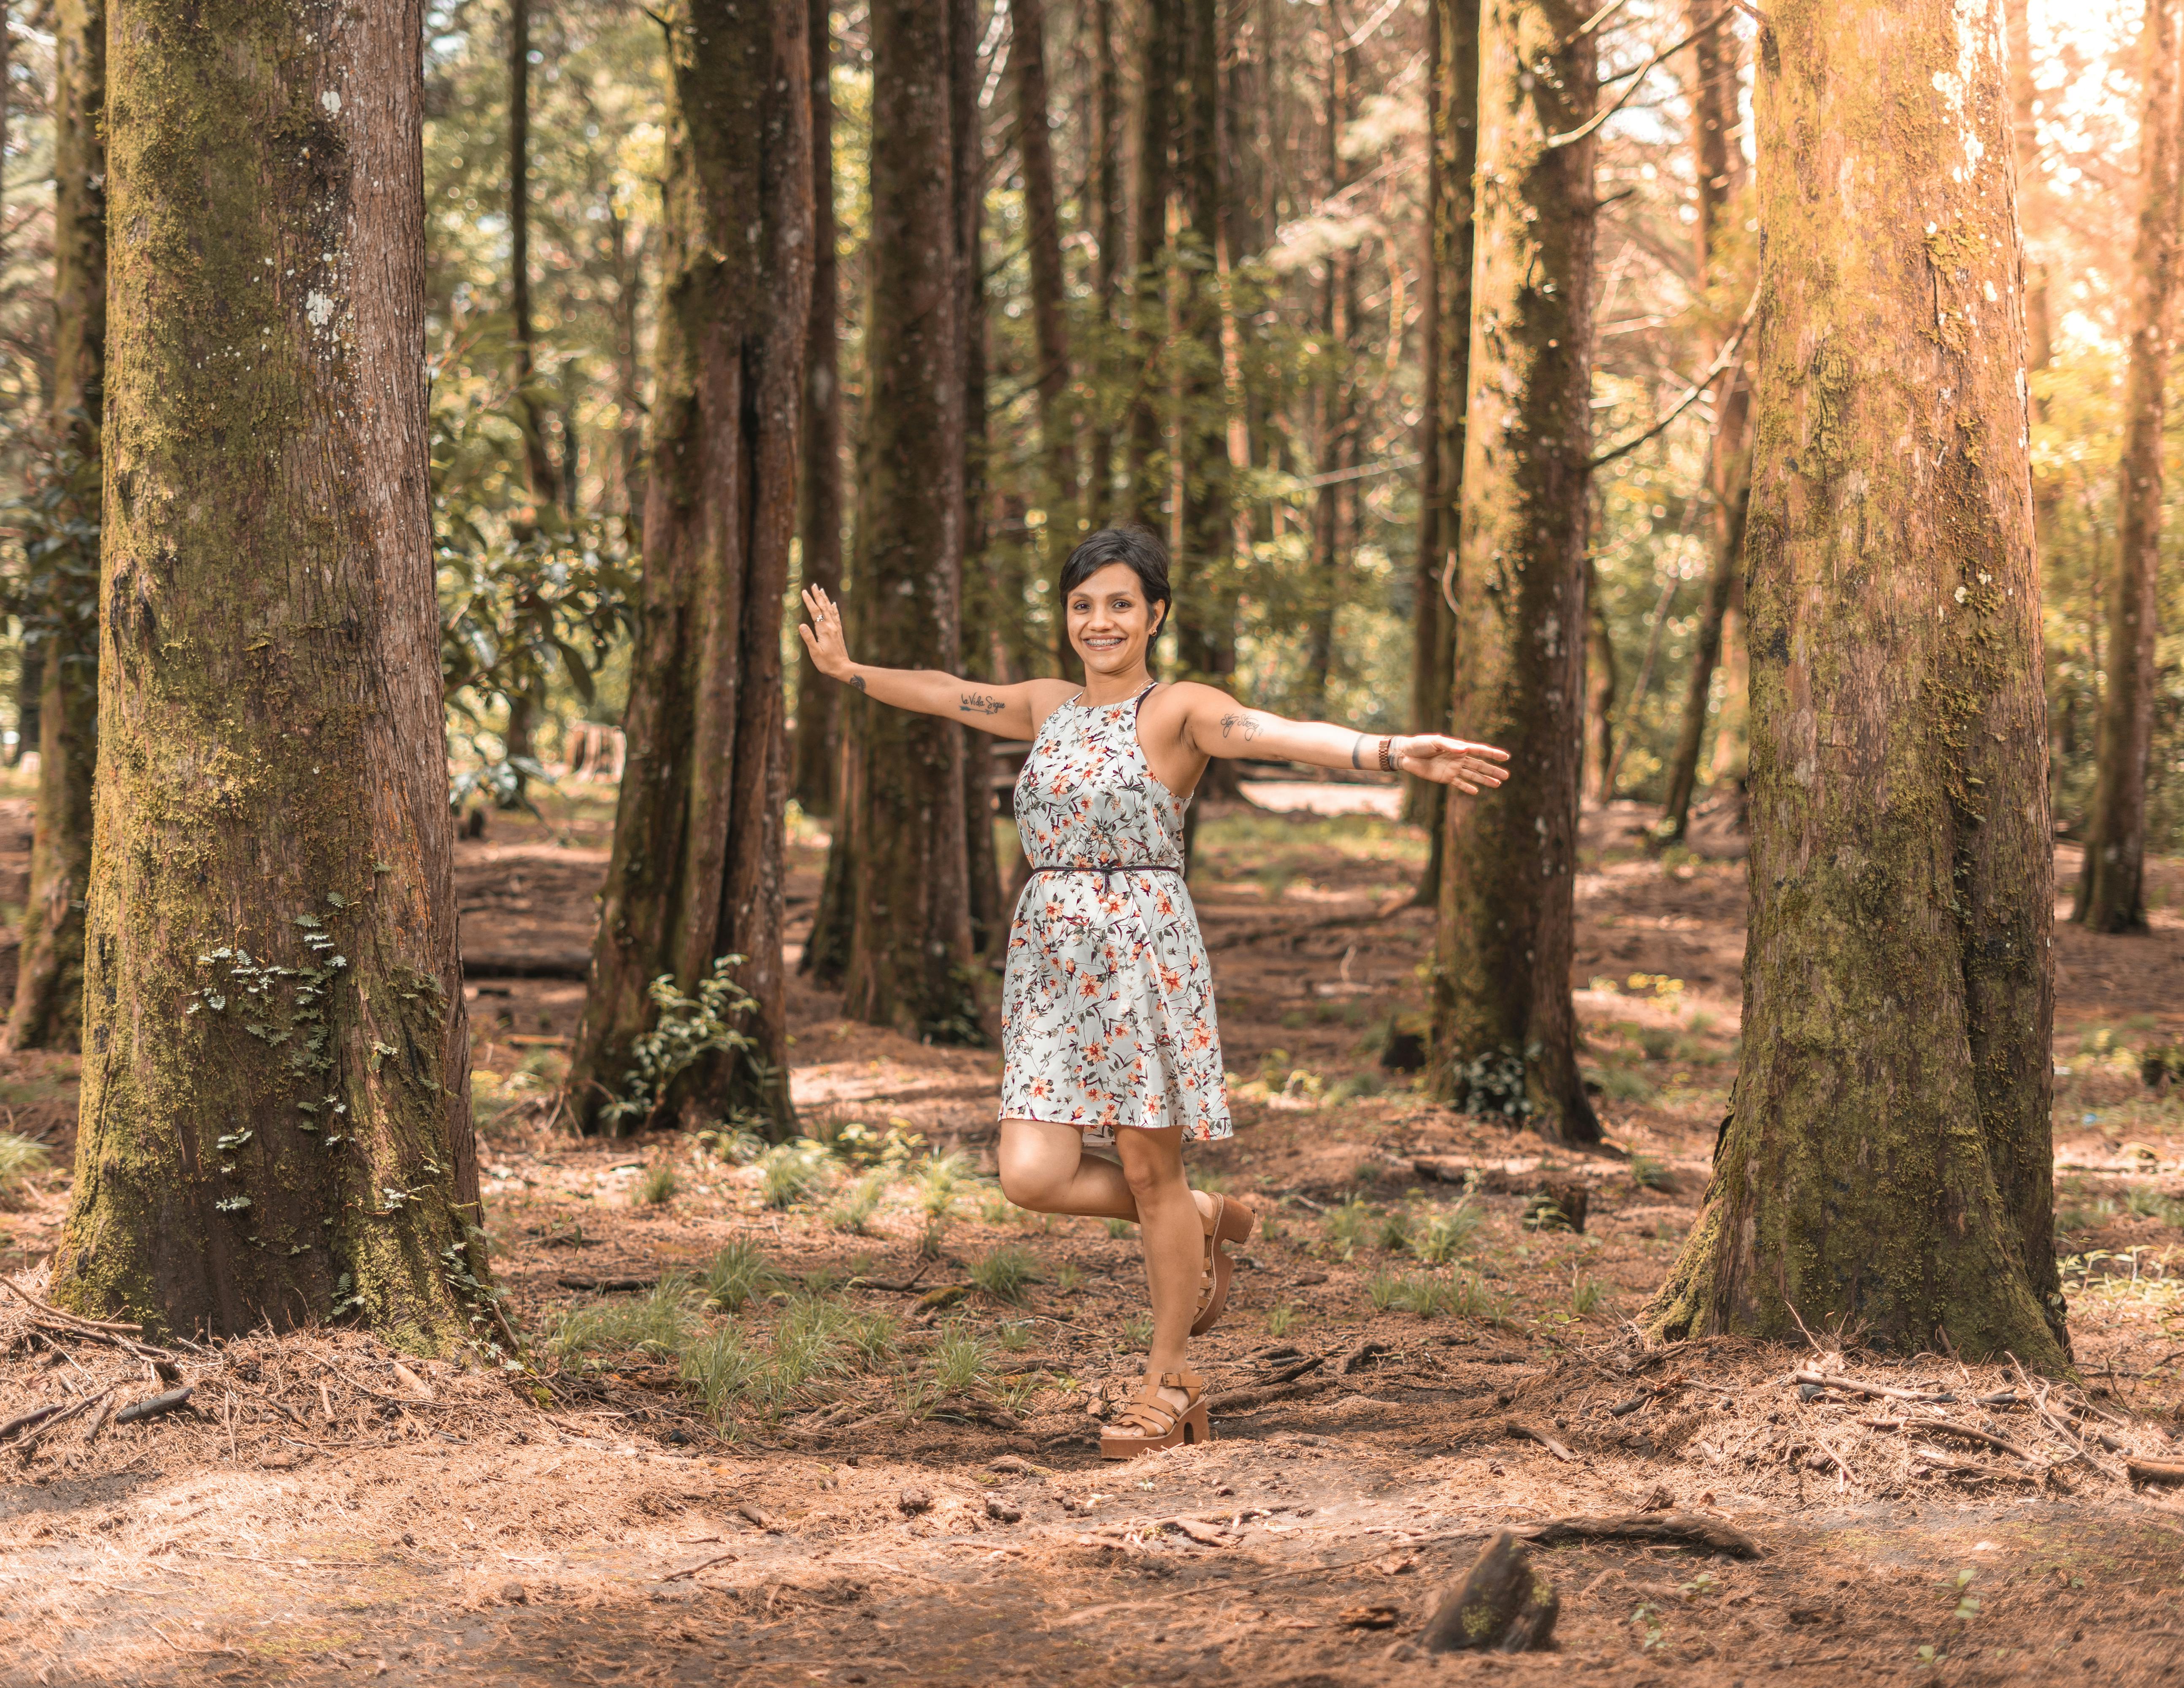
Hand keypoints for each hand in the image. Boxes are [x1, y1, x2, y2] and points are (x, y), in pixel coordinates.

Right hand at [796, 586, 855, 680]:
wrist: (843, 668)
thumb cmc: (827, 662)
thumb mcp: (815, 652)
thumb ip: (808, 638)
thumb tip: (801, 625)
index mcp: (824, 630)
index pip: (815, 612)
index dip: (809, 601)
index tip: (804, 591)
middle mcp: (831, 626)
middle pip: (823, 607)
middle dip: (818, 596)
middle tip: (814, 585)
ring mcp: (836, 629)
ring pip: (830, 610)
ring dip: (825, 599)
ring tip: (822, 590)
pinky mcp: (839, 632)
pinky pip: (836, 617)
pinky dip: (834, 609)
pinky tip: (833, 604)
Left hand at [1395, 734, 1511, 793]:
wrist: (1406, 754)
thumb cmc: (1420, 744)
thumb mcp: (1435, 742)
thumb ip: (1450, 746)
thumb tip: (1465, 750)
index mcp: (1458, 747)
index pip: (1479, 751)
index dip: (1492, 754)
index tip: (1506, 757)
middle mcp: (1458, 758)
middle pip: (1479, 765)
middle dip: (1493, 770)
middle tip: (1506, 776)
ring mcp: (1453, 769)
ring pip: (1473, 775)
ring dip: (1485, 780)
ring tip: (1498, 784)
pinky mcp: (1445, 777)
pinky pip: (1459, 784)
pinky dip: (1467, 787)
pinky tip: (1476, 791)